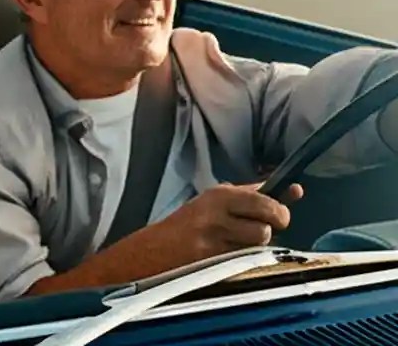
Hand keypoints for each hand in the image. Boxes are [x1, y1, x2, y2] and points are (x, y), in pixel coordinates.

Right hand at [150, 182, 303, 262]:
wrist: (156, 249)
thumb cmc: (188, 224)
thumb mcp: (214, 202)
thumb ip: (249, 195)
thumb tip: (289, 189)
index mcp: (220, 195)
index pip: (264, 197)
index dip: (282, 204)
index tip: (293, 197)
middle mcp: (219, 213)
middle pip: (269, 221)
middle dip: (274, 225)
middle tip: (267, 226)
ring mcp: (217, 238)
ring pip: (261, 241)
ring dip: (257, 243)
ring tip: (240, 240)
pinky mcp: (216, 259)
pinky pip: (248, 257)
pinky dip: (246, 256)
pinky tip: (231, 252)